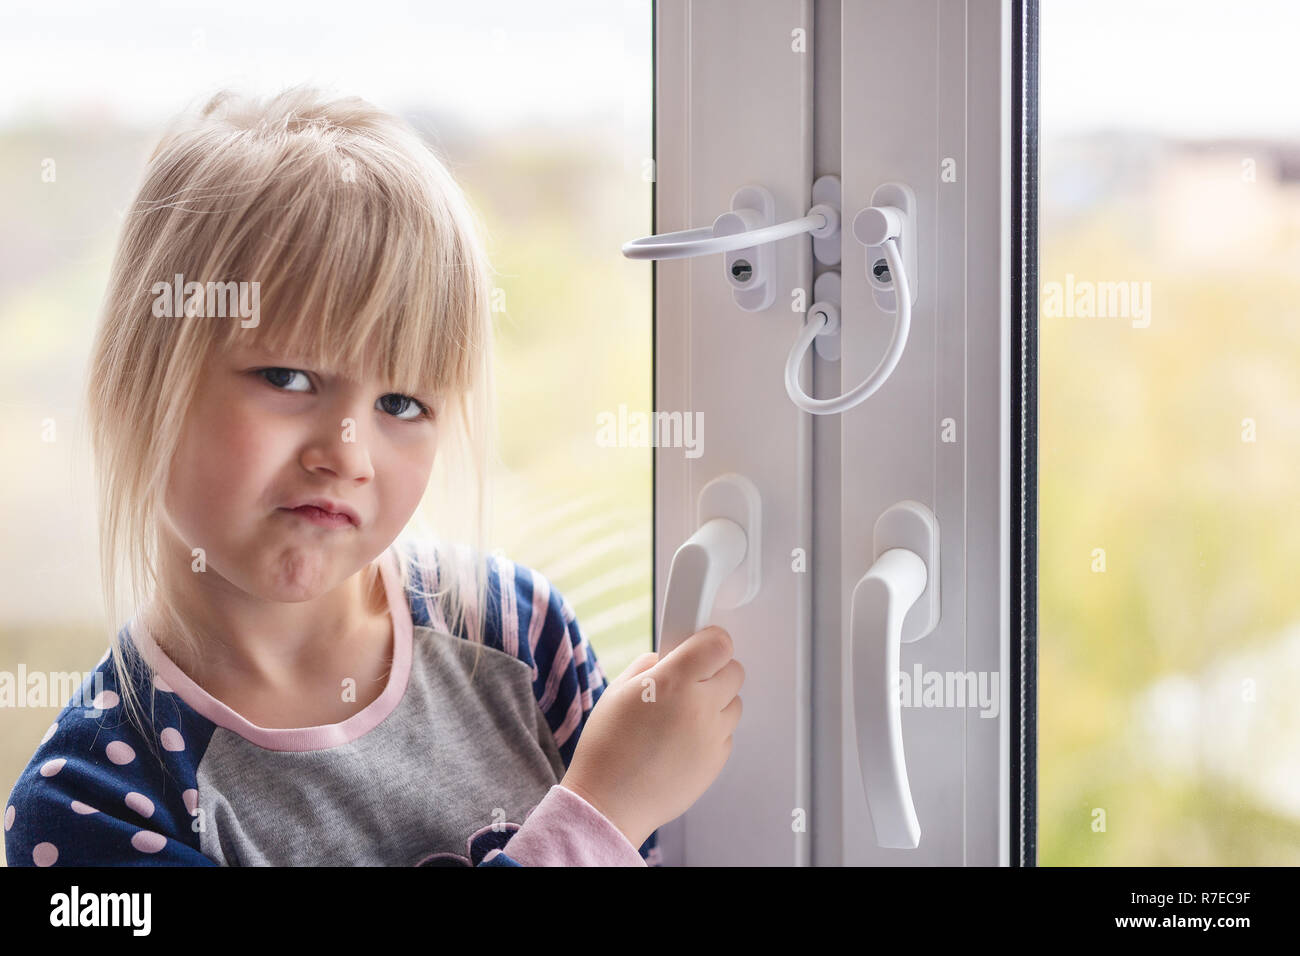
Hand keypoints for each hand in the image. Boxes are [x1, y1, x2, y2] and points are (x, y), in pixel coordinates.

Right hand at [561, 626, 743, 848]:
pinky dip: (711, 732)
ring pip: (733, 703)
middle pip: (734, 670)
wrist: (610, 804)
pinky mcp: (717, 761)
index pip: (719, 644)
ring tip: (681, 716)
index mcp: (674, 681)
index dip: (710, 641)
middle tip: (689, 681)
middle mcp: (700, 706)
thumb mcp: (617, 690)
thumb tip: (668, 658)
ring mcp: (712, 736)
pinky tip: (680, 741)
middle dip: (714, 670)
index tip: (701, 645)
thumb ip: (649, 665)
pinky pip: (726, 734)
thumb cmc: (607, 749)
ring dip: (715, 702)